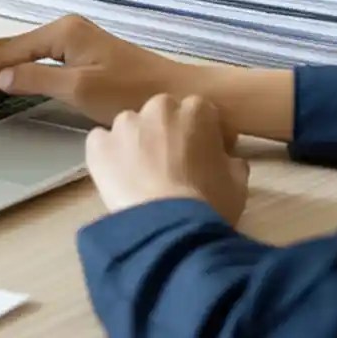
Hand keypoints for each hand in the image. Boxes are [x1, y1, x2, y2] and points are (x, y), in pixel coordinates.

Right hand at [0, 15, 202, 123]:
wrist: (173, 93)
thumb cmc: (135, 90)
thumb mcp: (82, 89)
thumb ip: (37, 81)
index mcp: (61, 33)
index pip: (5, 54)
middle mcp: (62, 32)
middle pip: (1, 48)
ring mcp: (68, 44)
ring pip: (11, 55)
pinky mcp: (74, 59)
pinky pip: (27, 62)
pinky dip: (2, 74)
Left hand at [85, 94, 249, 225]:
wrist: (168, 229)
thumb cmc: (209, 204)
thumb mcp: (238, 183)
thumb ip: (231, 162)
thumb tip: (226, 160)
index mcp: (196, 111)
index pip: (200, 113)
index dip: (201, 134)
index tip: (203, 155)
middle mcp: (158, 108)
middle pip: (162, 113)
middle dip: (166, 132)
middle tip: (171, 163)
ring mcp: (125, 125)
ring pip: (130, 126)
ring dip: (136, 141)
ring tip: (140, 173)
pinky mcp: (98, 145)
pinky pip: (101, 141)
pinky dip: (107, 154)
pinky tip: (116, 176)